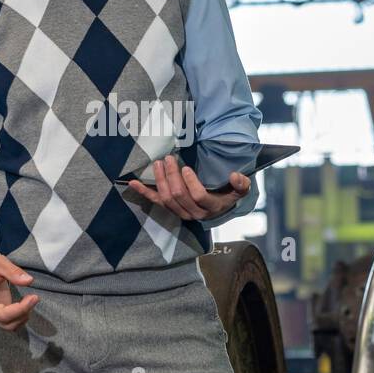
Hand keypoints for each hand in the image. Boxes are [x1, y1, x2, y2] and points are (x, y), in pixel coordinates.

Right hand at [0, 253, 38, 336]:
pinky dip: (22, 317)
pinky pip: (12, 323)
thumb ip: (13, 271)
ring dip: (23, 316)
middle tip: (34, 297)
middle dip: (20, 310)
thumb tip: (29, 281)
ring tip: (31, 299)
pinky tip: (27, 304)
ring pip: (8, 324)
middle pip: (2, 318)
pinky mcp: (1, 313)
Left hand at [124, 155, 250, 220]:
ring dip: (160, 180)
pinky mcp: (170, 209)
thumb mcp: (239, 190)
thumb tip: (236, 176)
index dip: (191, 183)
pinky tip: (132, 183)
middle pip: (179, 196)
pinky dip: (143, 192)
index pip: (199, 196)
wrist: (218, 208)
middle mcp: (194, 213)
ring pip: (166, 199)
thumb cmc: (227, 195)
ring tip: (158, 163)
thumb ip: (241, 184)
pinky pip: (155, 202)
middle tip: (169, 159)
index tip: (186, 168)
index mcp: (210, 207)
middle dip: (172, 176)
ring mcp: (180, 212)